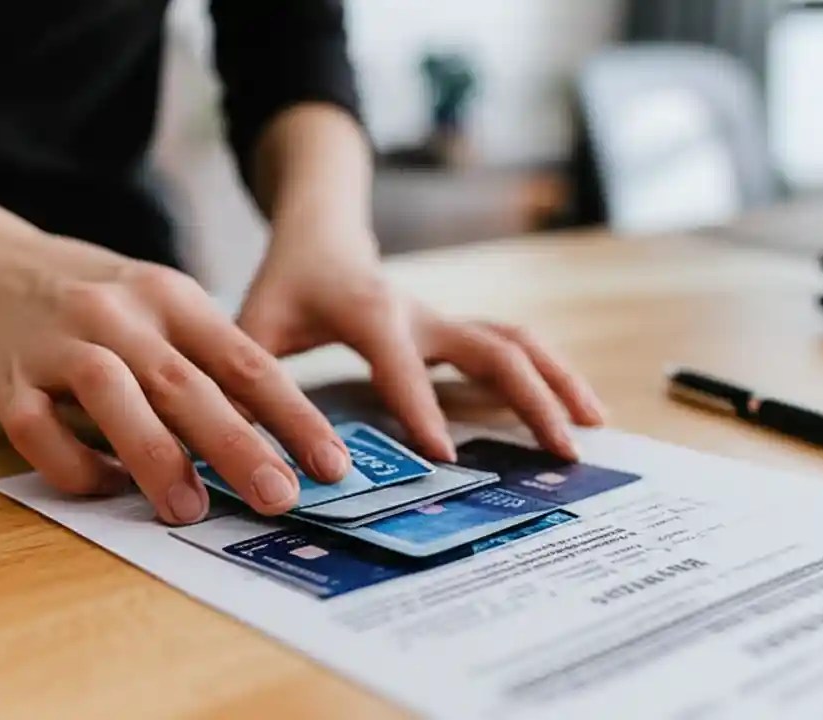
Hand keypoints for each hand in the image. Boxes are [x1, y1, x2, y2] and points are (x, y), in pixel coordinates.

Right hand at [0, 234, 351, 522]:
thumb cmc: (104, 304)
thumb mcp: (166, 309)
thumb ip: (211, 364)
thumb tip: (273, 443)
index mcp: (172, 297)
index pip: (246, 361)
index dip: (292, 416)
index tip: (330, 465)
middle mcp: (118, 314)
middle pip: (185, 383)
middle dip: (238, 446)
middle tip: (279, 497)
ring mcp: (58, 343)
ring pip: (111, 397)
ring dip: (155, 457)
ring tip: (190, 510)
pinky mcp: (5, 379)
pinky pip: (38, 430)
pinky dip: (75, 465)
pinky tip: (107, 487)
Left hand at [237, 221, 605, 462]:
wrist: (322, 233)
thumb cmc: (287, 283)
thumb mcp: (253, 325)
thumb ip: (242, 380)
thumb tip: (228, 443)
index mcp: (368, 311)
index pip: (399, 362)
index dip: (420, 406)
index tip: (442, 455)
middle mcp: (419, 312)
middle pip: (491, 347)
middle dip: (530, 398)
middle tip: (560, 451)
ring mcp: (445, 317)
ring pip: (517, 341)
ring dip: (558, 382)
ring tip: (594, 428)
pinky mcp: (457, 326)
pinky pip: (514, 345)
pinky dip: (550, 374)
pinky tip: (578, 408)